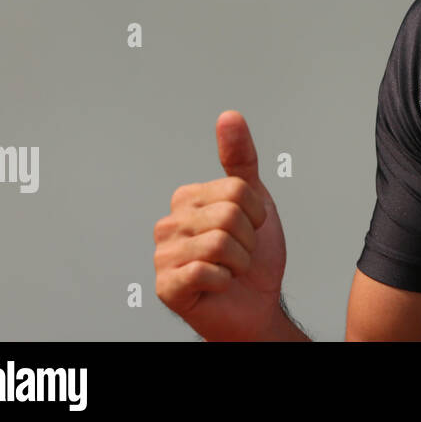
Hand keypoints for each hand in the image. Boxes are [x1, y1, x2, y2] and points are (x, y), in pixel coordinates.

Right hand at [154, 110, 288, 339]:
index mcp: (186, 199)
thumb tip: (229, 116)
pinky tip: (220, 285)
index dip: (256, 212)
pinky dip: (226, 281)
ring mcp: (164, 256)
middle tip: (241, 253)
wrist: (256, 305)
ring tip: (231, 268)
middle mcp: (169, 224)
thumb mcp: (255, 199)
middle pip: (230, 214)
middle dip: (249, 238)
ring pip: (221, 243)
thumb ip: (240, 157)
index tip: (249, 228)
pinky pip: (207, 272)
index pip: (237, 189)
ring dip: (240, 261)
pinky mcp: (167, 287)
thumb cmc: (252, 256)